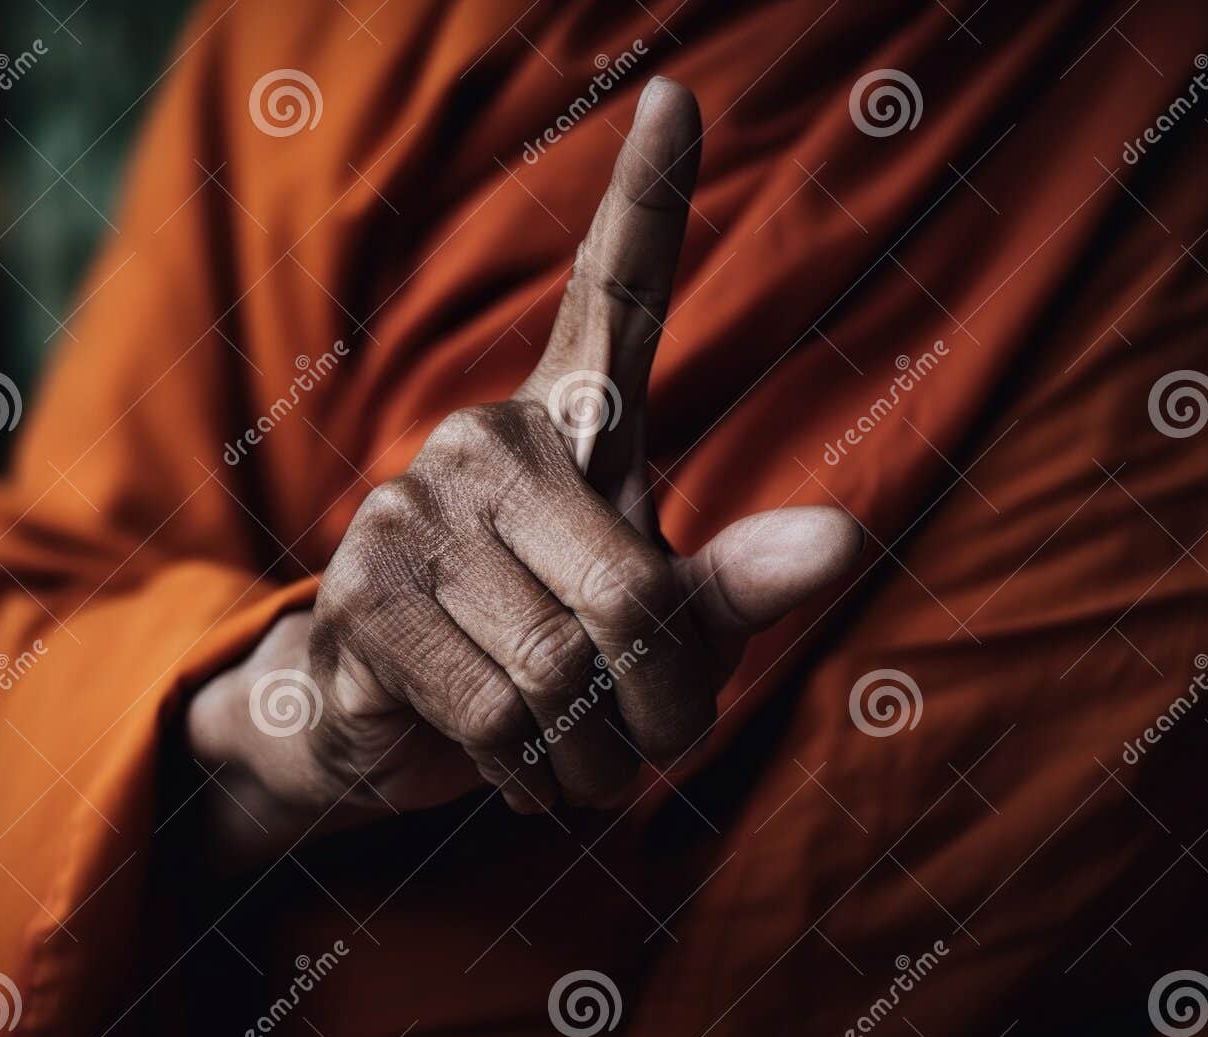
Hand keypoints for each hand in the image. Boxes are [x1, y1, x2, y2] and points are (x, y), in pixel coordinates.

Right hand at [186, 77, 860, 860]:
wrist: (374, 723)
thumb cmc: (535, 653)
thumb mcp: (645, 620)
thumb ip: (729, 586)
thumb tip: (847, 541)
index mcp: (566, 424)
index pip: (611, 297)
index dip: (648, 200)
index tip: (682, 94)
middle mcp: (483, 441)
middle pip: (640, 594)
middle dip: (666, 709)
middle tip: (643, 741)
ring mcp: (408, 513)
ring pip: (567, 669)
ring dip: (597, 755)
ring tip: (569, 754)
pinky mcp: (361, 597)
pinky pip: (495, 714)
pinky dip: (526, 771)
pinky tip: (500, 758)